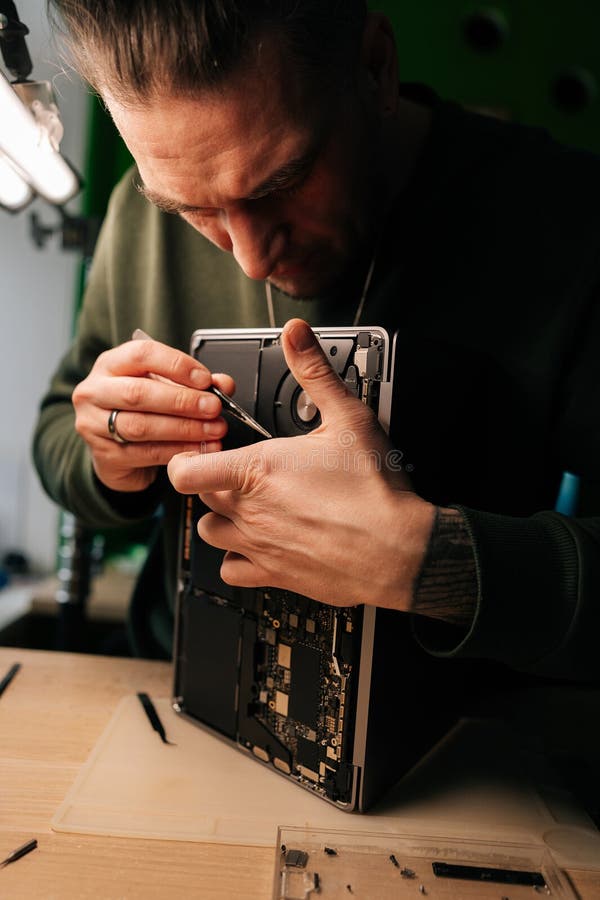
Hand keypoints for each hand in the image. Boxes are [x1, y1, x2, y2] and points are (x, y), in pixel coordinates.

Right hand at [72, 337, 234, 492]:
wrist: (117, 449)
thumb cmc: (143, 409)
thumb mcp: (166, 387)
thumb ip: (196, 383)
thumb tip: (225, 384)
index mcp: (111, 364)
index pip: (141, 354)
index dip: (177, 365)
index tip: (205, 380)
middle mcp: (94, 391)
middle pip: (138, 393)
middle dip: (182, 401)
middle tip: (213, 408)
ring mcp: (93, 425)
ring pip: (141, 426)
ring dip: (184, 429)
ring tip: (213, 430)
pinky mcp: (105, 456)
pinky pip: (145, 453)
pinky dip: (177, 451)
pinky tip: (199, 449)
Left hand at [167, 319, 434, 610]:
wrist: (399, 550)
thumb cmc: (375, 490)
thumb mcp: (348, 417)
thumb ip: (314, 372)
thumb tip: (296, 335)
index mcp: (257, 471)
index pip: (184, 471)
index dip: (186, 459)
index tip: (203, 452)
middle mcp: (250, 511)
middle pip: (201, 495)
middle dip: (213, 481)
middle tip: (242, 473)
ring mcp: (259, 546)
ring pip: (210, 532)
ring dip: (221, 518)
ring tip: (248, 506)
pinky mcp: (273, 575)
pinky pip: (230, 571)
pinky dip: (236, 558)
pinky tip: (258, 544)